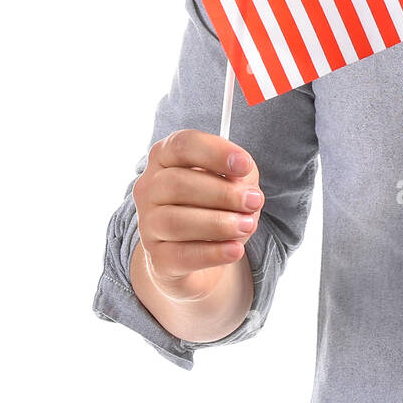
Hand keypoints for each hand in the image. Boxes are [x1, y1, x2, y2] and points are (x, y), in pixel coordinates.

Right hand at [132, 129, 262, 302]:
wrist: (196, 250)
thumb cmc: (215, 203)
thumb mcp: (232, 179)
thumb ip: (239, 176)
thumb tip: (243, 187)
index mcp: (165, 156)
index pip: (183, 145)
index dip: (215, 152)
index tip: (245, 165)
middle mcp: (149, 187)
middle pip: (177, 183)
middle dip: (223, 193)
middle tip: (254, 201)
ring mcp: (148, 224)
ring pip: (175, 222)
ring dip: (219, 223)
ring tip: (248, 225)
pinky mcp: (156, 257)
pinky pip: (180, 256)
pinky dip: (212, 253)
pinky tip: (235, 250)